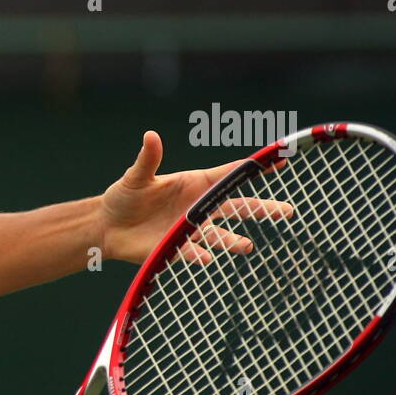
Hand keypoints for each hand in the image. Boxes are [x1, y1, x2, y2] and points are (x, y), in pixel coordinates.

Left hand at [99, 130, 292, 264]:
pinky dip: (198, 254)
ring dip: (233, 241)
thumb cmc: (124, 196)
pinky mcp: (176, 247)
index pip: (229, 174)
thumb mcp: (135, 177)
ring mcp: (190, 229)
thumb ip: (147, 160)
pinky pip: (191, 251)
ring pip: (219, 235)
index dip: (253, 169)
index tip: (280, 160)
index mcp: (195, 184)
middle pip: (236, 208)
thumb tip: (150, 136)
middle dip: (262, 209)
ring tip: (247, 246)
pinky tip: (207, 258)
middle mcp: (198, 207)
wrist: (108, 226)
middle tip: (287, 211)